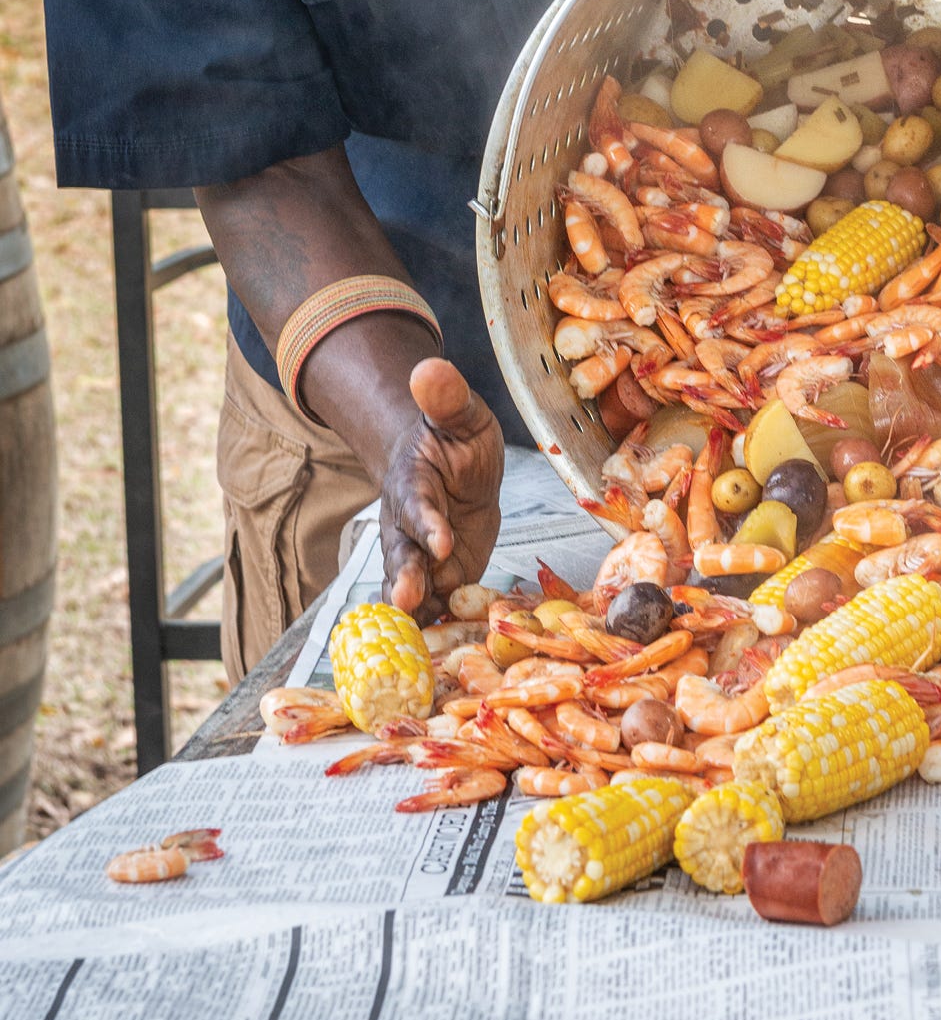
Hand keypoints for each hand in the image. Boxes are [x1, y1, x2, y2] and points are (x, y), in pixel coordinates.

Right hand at [380, 357, 504, 617]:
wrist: (451, 467)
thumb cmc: (453, 437)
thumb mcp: (459, 414)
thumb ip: (445, 398)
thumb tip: (429, 367)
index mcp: (413, 483)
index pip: (416, 504)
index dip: (427, 523)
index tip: (442, 541)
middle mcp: (409, 526)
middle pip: (402, 555)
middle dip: (407, 578)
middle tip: (410, 600)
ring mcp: (422, 557)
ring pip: (413, 587)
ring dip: (418, 612)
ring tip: (421, 638)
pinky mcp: (442, 580)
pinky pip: (439, 607)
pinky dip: (442, 629)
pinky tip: (449, 653)